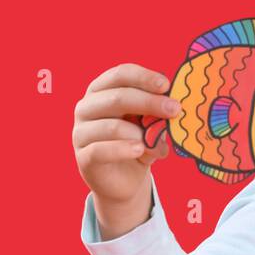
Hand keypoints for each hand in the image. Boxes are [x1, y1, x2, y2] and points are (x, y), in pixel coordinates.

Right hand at [73, 62, 177, 208]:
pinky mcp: (83, 157)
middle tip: (174, 110)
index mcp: (102, 90)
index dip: (144, 77)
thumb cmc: (137, 142)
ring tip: (157, 142)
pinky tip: (140, 150)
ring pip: (111, 126)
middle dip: (149, 102)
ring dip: (140, 133)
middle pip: (117, 97)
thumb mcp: (150, 125)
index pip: (120, 74)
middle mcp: (87, 107)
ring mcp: (81, 132)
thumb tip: (172, 108)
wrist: (124, 180)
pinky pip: (101, 150)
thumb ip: (157, 114)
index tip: (166, 85)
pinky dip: (123, 149)